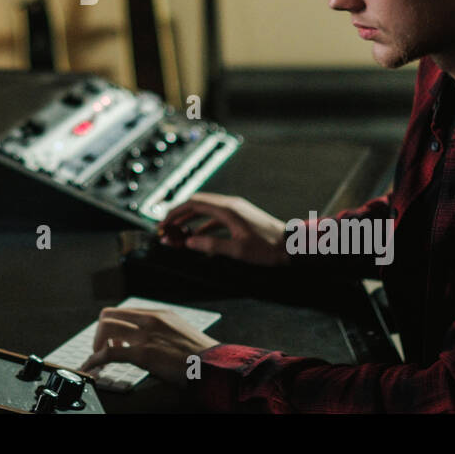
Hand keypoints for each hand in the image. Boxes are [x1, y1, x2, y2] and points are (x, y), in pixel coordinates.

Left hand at [79, 307, 219, 387]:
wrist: (215, 366)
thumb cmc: (202, 356)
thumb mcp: (181, 333)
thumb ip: (162, 333)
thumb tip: (148, 343)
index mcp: (159, 314)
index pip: (123, 312)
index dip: (112, 326)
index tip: (111, 341)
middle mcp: (150, 319)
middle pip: (109, 315)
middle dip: (100, 333)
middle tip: (102, 350)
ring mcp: (146, 335)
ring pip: (106, 329)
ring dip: (97, 346)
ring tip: (99, 360)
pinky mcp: (144, 353)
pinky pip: (109, 354)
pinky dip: (95, 360)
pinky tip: (92, 368)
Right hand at [160, 193, 291, 266]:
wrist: (290, 245)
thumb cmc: (267, 247)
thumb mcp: (237, 249)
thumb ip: (211, 245)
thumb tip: (189, 242)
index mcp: (227, 209)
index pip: (193, 204)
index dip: (176, 212)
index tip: (164, 222)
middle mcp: (230, 205)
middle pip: (197, 204)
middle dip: (180, 215)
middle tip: (167, 227)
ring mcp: (235, 209)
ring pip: (206, 211)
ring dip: (191, 221)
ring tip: (179, 234)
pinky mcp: (240, 216)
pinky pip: (216, 218)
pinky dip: (204, 226)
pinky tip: (199, 239)